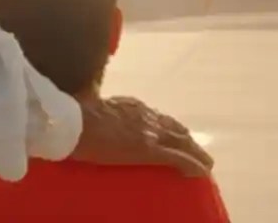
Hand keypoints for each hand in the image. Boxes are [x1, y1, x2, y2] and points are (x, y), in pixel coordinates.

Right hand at [70, 96, 213, 176]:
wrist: (73, 122)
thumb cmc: (73, 116)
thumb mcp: (90, 107)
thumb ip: (98, 110)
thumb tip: (90, 111)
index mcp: (131, 107)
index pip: (157, 118)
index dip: (169, 128)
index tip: (175, 136)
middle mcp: (145, 116)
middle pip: (175, 128)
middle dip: (187, 141)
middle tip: (197, 152)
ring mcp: (149, 132)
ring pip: (182, 142)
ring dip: (195, 152)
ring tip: (205, 163)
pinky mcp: (150, 150)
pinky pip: (179, 157)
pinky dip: (193, 164)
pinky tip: (203, 172)